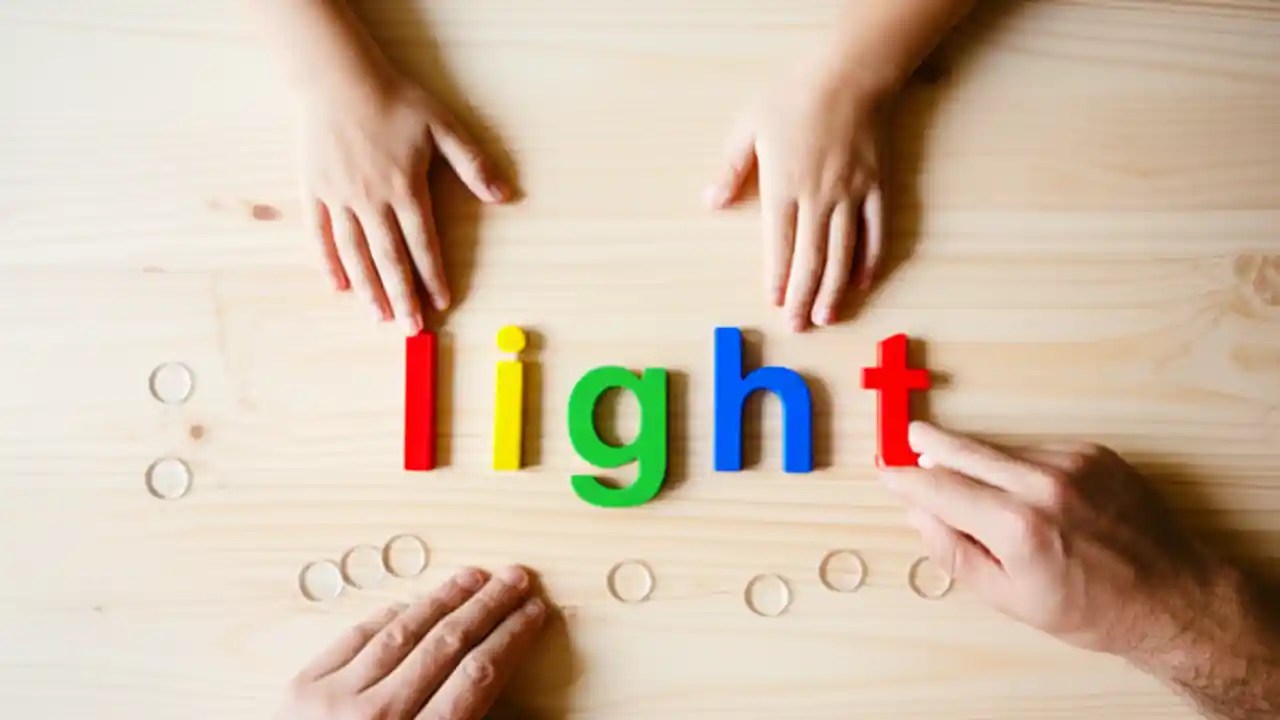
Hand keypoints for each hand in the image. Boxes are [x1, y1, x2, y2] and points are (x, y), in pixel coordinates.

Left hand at [279, 566, 544, 719]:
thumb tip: (494, 677)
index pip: (477, 676)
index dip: (511, 638)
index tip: (533, 614)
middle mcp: (377, 718)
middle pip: (447, 644)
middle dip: (488, 607)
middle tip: (515, 579)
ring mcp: (333, 699)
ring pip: (403, 631)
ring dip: (444, 598)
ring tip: (473, 578)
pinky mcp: (300, 689)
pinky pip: (355, 638)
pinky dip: (389, 616)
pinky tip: (413, 602)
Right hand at [298, 69, 509, 334]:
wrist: (336, 77)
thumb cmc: (393, 98)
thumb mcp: (442, 125)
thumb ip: (472, 163)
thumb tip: (504, 196)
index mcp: (406, 188)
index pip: (423, 243)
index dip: (434, 275)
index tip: (443, 302)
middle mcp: (372, 201)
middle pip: (390, 258)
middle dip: (403, 296)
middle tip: (412, 329)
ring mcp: (340, 198)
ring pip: (356, 254)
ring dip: (370, 288)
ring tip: (379, 317)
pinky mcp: (315, 191)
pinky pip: (322, 235)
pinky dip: (330, 263)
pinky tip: (339, 286)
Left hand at [706, 63, 887, 331]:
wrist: (849, 74)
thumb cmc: (792, 97)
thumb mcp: (747, 127)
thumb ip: (730, 170)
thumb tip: (710, 203)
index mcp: (783, 186)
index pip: (779, 244)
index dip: (778, 278)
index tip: (775, 303)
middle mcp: (819, 197)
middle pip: (811, 258)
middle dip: (803, 296)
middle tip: (798, 325)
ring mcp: (851, 194)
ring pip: (843, 253)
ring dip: (834, 289)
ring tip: (827, 317)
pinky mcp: (876, 187)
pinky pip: (875, 231)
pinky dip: (869, 260)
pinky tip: (862, 283)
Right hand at [881, 422, 1226, 660]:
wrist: (1174, 596)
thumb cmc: (1094, 608)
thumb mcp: (1011, 598)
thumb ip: (956, 554)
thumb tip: (919, 515)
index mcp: (1017, 528)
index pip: (940, 489)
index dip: (906, 479)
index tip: (886, 471)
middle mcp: (1043, 485)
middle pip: (967, 452)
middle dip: (932, 445)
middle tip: (909, 437)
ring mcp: (1072, 463)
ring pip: (1002, 450)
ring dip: (980, 461)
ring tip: (973, 481)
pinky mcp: (1094, 453)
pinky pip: (1037, 451)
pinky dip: (1021, 465)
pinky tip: (1030, 493)